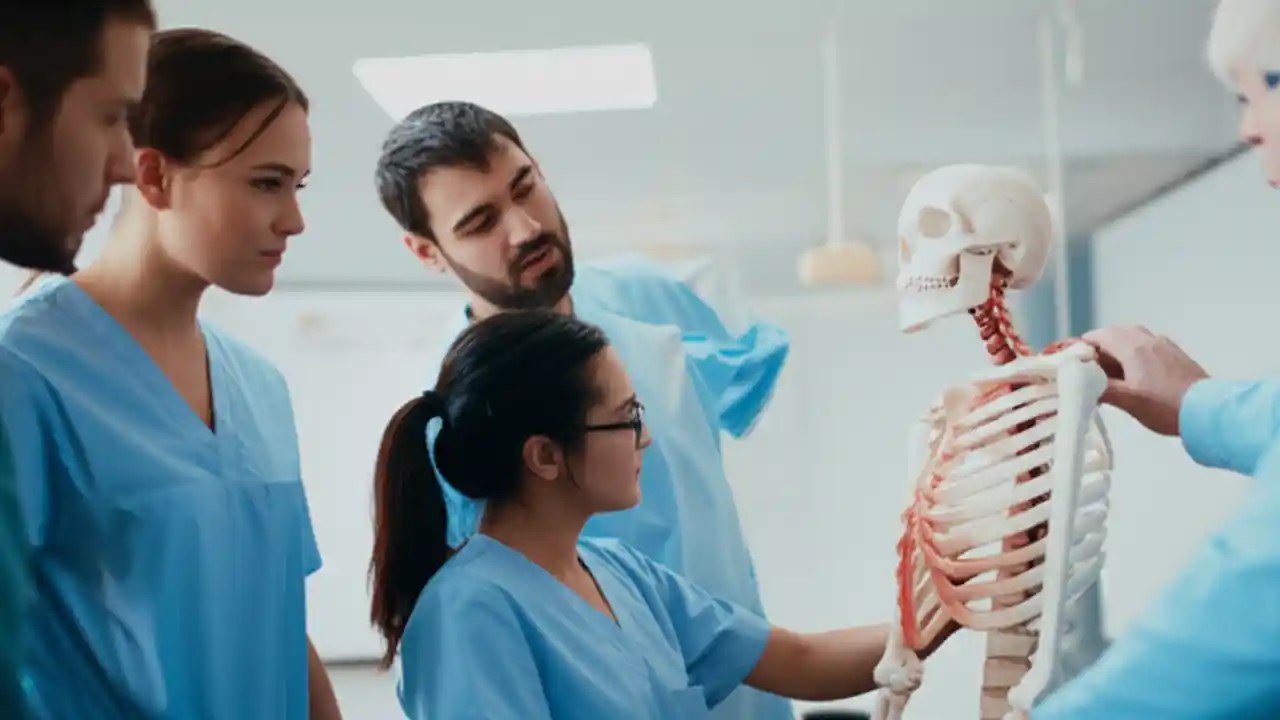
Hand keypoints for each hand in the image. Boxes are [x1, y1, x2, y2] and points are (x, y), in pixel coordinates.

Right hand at [1080, 325, 1208, 436]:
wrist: (1207, 411)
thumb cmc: (1166, 406)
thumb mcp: (1127, 401)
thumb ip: (1100, 388)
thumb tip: (1080, 382)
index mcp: (1133, 348)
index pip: (1099, 335)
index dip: (1083, 347)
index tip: (1076, 364)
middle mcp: (1148, 341)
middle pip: (1116, 333)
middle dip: (1100, 347)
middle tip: (1092, 370)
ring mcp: (1165, 346)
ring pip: (1134, 338)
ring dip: (1119, 349)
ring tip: (1113, 373)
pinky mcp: (1176, 355)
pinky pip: (1149, 345)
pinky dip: (1136, 353)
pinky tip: (1138, 374)